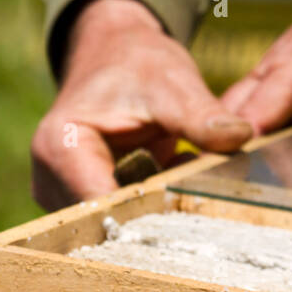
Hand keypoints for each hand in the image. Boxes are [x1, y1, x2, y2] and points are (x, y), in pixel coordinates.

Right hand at [30, 0, 252, 209]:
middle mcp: (52, 181)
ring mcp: (64, 198)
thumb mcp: (173, 85)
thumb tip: (239, 136)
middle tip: (201, 221)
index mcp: (62, 148)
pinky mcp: (83, 207)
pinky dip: (151, 218)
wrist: (117, 57)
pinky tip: (176, 198)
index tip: (190, 226)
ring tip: (188, 200)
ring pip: (114, 234)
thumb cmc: (138, 65)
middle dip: (154, 229)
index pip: (101, 210)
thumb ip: (201, 116)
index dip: (145, 223)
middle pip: (105, 228)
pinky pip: (120, 226)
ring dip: (155, 224)